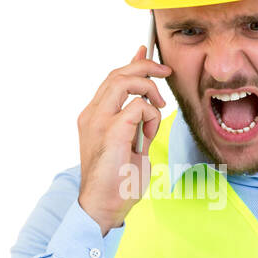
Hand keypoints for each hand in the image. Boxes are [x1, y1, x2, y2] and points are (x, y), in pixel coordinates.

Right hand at [77, 45, 169, 234]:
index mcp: (93, 116)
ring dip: (149, 88)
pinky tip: (148, 136)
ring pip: (124, 81)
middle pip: (117, 74)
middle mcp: (91, 114)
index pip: (112, 79)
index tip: (145, 50)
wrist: (103, 207)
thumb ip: (137, 121)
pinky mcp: (111, 131)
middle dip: (145, 66)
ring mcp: (98, 121)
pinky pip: (138, 107)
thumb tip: (150, 101)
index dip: (131, 62)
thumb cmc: (117, 182)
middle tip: (166, 72)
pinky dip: (151, 117)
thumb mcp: (131, 143)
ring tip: (160, 106)